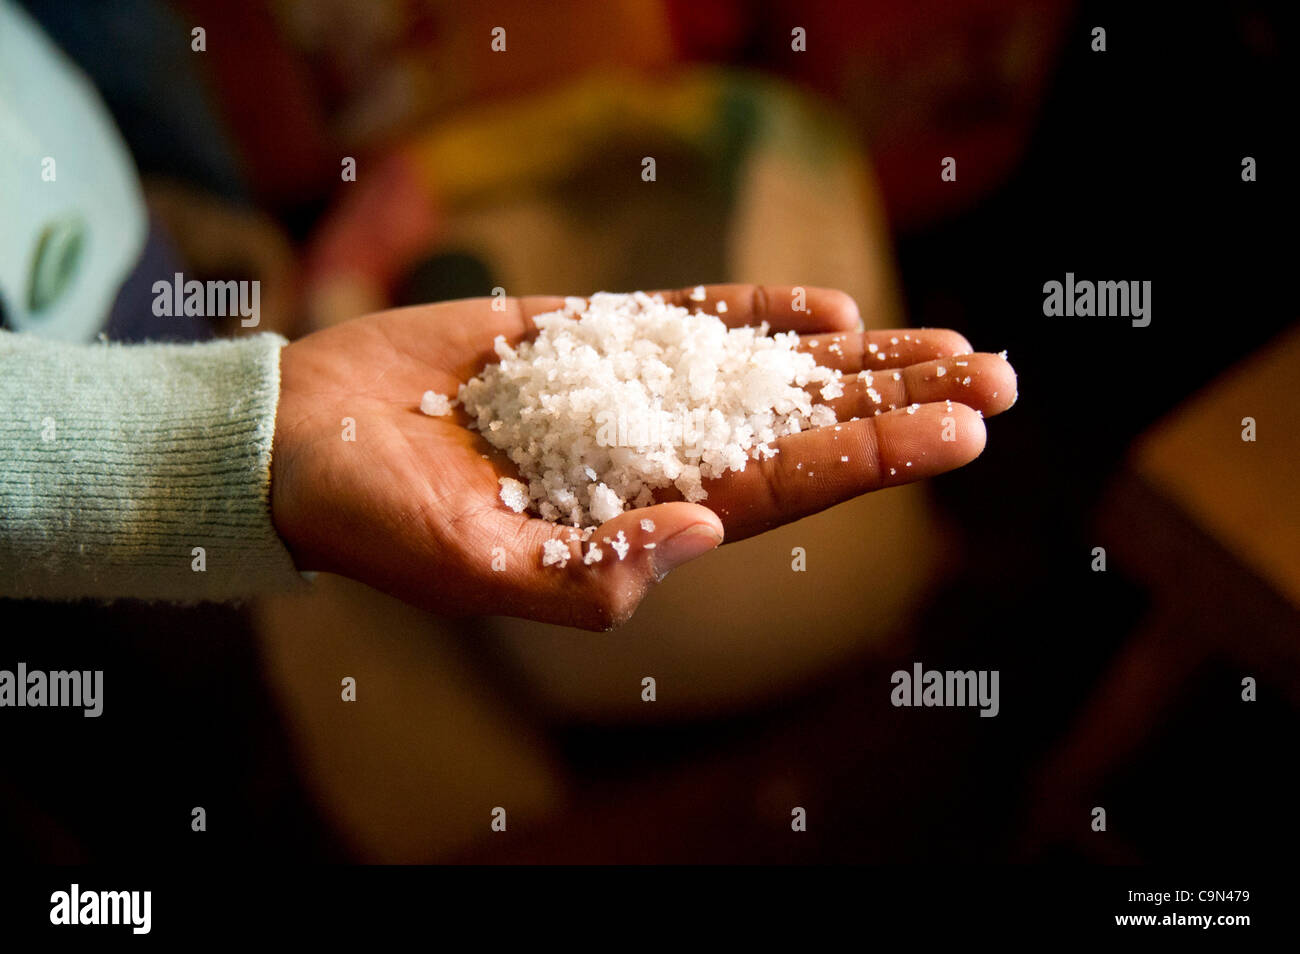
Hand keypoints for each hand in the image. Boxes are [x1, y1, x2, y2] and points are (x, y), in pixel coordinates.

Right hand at [270, 285, 1016, 629]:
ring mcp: (625, 398)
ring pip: (761, 375)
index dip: (873, 457)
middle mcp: (650, 460)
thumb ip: (581, 570)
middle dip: (895, 404)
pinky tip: (825, 310)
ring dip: (852, 359)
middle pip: (799, 429)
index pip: (780, 487)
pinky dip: (753, 314)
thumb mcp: (464, 565)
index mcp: (633, 521)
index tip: (963, 427)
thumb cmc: (367, 515)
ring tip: (945, 340)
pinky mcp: (586, 341)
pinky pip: (685, 324)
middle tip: (997, 374)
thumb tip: (702, 534)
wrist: (301, 440)